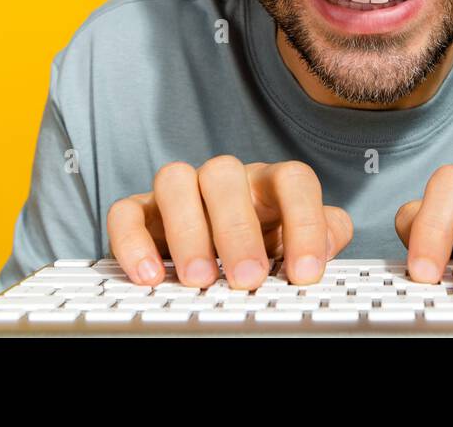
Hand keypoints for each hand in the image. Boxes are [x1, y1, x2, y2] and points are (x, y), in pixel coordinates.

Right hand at [106, 156, 353, 289]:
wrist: (219, 252)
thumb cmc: (266, 242)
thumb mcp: (300, 240)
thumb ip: (325, 235)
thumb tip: (326, 245)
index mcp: (269, 182)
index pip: (293, 179)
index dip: (304, 223)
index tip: (306, 273)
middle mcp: (224, 178)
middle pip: (225, 174)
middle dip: (236, 229)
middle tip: (247, 280)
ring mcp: (181, 190)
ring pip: (174, 179)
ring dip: (186, 229)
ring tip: (199, 279)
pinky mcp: (141, 212)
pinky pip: (126, 211)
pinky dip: (132, 241)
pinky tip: (148, 277)